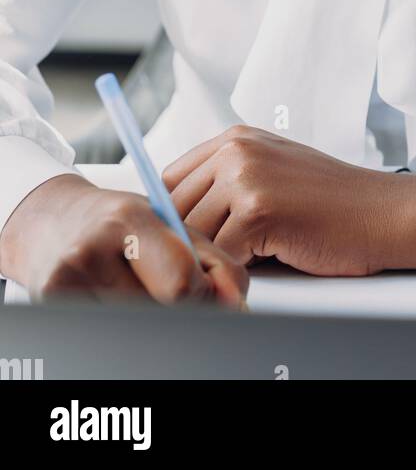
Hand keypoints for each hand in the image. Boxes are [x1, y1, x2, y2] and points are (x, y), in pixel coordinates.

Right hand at [0, 173, 248, 305]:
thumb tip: (235, 305)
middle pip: (159, 310)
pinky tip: (112, 301)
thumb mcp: (171, 227)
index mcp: (130, 217)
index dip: (202, 295)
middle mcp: (91, 247)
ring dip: (148, 317)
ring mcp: (65, 278)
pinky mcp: (48, 302)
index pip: (181, 281)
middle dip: (178, 309)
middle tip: (170, 294)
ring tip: (136, 290)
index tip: (204, 292)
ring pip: (136, 326)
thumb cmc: (122, 225)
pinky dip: (122, 323)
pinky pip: (109, 331)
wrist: (53, 222)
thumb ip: (214, 262)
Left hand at [162, 125, 415, 276]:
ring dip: (210, 259)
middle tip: (207, 267)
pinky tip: (256, 272)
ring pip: (193, 235)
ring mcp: (245, 177)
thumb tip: (175, 223)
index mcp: (236, 138)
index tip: (185, 243)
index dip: (173, 217)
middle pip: (173, 208)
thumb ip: (228, 183)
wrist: (384, 213)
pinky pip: (219, 255)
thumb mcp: (274, 173)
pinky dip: (231, 273)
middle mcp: (236, 150)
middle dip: (187, 243)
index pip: (170, 180)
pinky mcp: (257, 210)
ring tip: (237, 269)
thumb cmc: (334, 203)